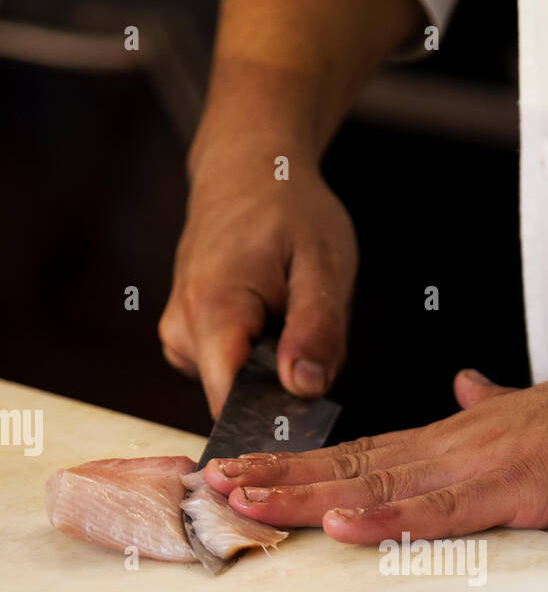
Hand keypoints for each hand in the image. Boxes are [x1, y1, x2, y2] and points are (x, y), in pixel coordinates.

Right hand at [159, 156, 356, 415]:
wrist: (247, 170)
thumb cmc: (289, 210)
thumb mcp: (324, 264)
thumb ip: (317, 330)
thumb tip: (304, 389)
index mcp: (212, 312)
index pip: (231, 407)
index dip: (273, 421)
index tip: (308, 416)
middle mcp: (182, 330)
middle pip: (239, 401)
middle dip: (283, 386)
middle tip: (310, 334)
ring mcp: (178, 336)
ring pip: (236, 389)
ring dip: (273, 369)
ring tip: (289, 314)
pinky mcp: (185, 338)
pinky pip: (229, 372)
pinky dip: (258, 357)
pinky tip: (270, 318)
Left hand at [202, 258, 547, 541]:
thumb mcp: (530, 412)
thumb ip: (491, 403)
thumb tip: (466, 383)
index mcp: (452, 439)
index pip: (362, 454)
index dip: (302, 465)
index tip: (252, 470)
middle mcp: (448, 450)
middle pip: (348, 467)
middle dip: (278, 479)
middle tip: (214, 487)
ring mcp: (472, 471)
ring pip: (374, 486)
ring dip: (306, 497)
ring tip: (245, 502)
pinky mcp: (507, 494)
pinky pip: (434, 513)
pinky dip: (383, 519)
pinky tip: (338, 526)